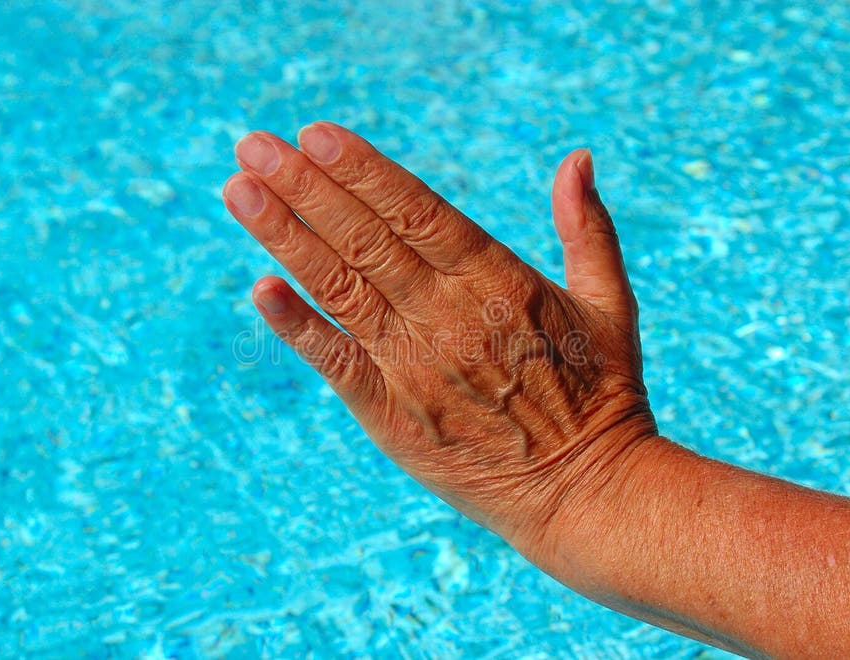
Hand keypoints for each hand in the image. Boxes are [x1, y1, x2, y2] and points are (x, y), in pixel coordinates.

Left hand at [222, 122, 659, 560]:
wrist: (586, 492)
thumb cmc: (602, 394)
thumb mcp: (610, 303)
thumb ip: (587, 228)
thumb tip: (578, 157)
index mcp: (500, 280)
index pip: (417, 212)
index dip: (363, 171)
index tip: (315, 135)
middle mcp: (449, 316)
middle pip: (365, 239)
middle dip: (305, 187)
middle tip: (253, 145)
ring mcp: (415, 366)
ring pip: (339, 288)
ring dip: (284, 237)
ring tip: (239, 190)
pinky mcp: (391, 414)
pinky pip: (334, 362)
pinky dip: (295, 325)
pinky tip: (259, 287)